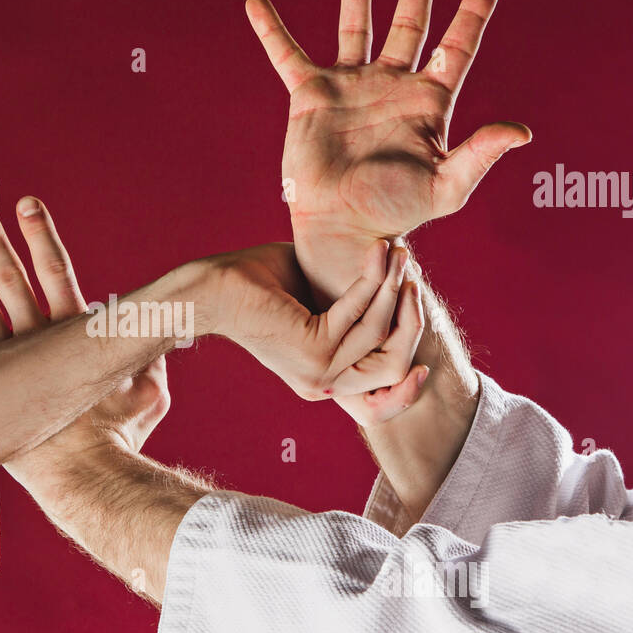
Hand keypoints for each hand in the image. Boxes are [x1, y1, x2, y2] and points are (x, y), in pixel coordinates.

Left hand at [0, 197, 168, 487]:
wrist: (87, 477)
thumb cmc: (122, 435)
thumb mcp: (148, 391)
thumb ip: (152, 358)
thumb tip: (163, 336)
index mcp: (74, 336)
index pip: (56, 273)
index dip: (41, 236)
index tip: (27, 202)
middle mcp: (36, 345)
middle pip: (11, 281)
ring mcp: (8, 371)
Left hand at [196, 239, 425, 406]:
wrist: (213, 289)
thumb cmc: (257, 283)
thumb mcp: (315, 295)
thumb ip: (350, 299)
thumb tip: (391, 280)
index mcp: (322, 376)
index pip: (384, 374)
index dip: (408, 341)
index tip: (419, 300)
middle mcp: (322, 383)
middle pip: (392, 358)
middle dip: (409, 311)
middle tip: (411, 268)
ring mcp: (318, 370)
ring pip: (379, 329)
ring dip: (393, 284)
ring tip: (398, 250)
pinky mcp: (313, 348)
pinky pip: (358, 310)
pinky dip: (373, 277)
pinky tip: (379, 251)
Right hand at [247, 0, 530, 302]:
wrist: (341, 228)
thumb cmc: (394, 213)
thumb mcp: (445, 187)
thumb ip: (480, 155)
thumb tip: (521, 131)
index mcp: (427, 103)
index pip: (454, 48)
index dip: (472, 17)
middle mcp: (391, 87)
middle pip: (410, 24)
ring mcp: (350, 87)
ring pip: (356, 26)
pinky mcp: (311, 96)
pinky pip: (288, 55)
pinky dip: (272, 30)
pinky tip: (257, 3)